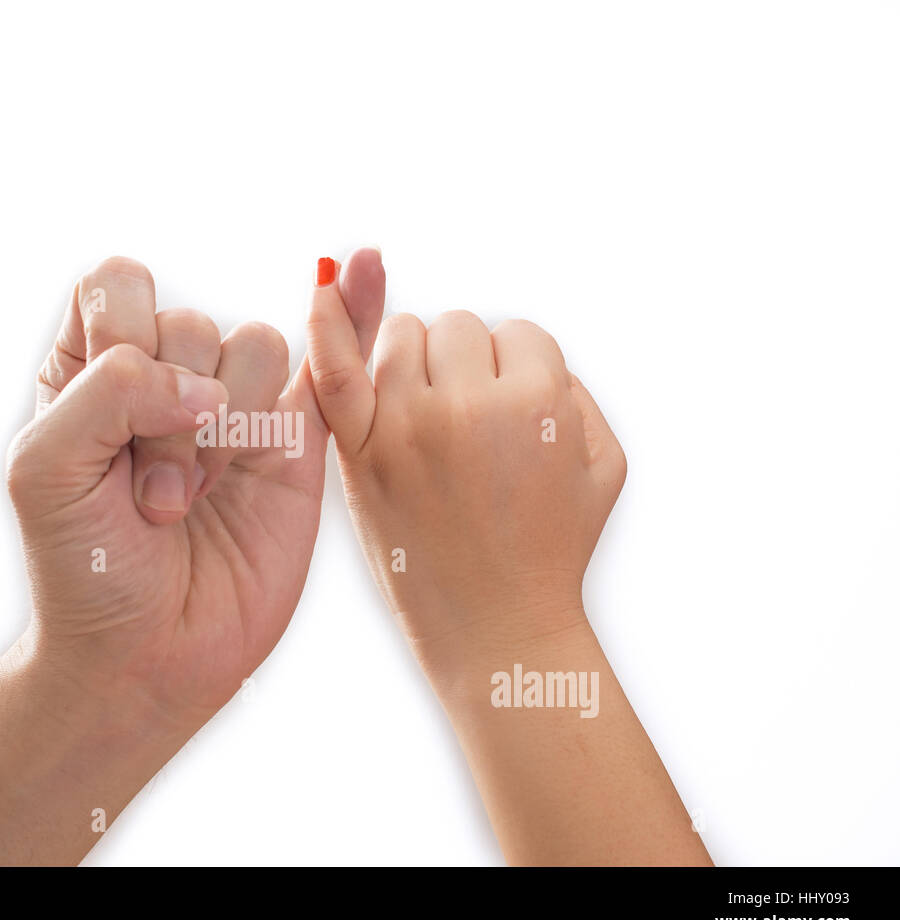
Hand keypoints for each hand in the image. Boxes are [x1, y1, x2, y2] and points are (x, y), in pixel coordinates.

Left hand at [7, 253, 384, 729]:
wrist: (145, 656)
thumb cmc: (82, 568)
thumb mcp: (43, 469)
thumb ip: (104, 390)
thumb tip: (205, 385)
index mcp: (90, 369)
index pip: (118, 286)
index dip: (125, 332)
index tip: (113, 413)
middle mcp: (164, 378)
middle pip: (192, 324)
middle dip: (170, 418)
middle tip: (156, 500)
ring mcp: (233, 410)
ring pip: (256, 347)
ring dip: (226, 431)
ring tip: (200, 498)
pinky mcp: (295, 444)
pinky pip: (331, 365)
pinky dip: (354, 316)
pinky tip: (368, 270)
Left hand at [306, 293, 625, 679]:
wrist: (496, 627)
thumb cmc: (555, 548)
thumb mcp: (605, 464)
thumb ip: (576, 390)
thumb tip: (526, 351)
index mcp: (538, 401)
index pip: (519, 335)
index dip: (520, 374)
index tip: (516, 424)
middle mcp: (470, 405)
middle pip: (458, 327)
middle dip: (469, 364)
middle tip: (471, 428)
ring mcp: (408, 427)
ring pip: (403, 336)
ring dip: (417, 361)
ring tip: (430, 418)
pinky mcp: (362, 455)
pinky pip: (336, 371)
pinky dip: (328, 324)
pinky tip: (324, 282)